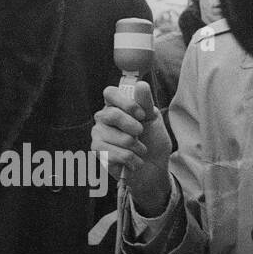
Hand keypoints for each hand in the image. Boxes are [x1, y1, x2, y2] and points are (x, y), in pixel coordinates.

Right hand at [91, 80, 171, 215]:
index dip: (126, 103)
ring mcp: (98, 134)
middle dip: (133, 127)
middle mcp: (103, 118)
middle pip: (111, 114)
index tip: (141, 114)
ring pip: (116, 136)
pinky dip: (130, 159)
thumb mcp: (153, 119)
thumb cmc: (153, 141)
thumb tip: (141, 84)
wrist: (154, 168)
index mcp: (115, 105)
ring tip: (139, 150)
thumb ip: (145, 102)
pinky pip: (114, 153)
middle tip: (141, 134)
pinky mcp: (98, 152)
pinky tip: (133, 161)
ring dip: (135, 147)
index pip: (110, 93)